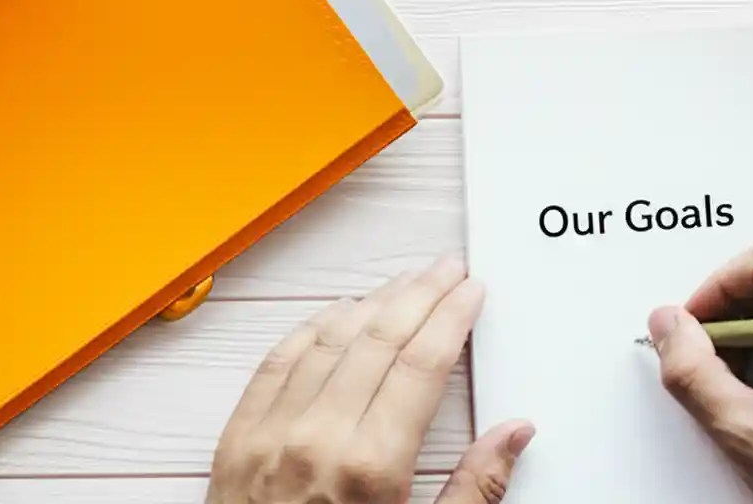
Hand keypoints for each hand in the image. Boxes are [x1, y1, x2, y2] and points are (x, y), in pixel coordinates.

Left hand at [208, 256, 534, 503]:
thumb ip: (474, 488)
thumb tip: (516, 433)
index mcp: (371, 467)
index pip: (422, 362)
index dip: (452, 316)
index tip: (472, 291)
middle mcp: (317, 439)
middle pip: (379, 335)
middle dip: (420, 292)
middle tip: (447, 270)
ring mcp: (271, 434)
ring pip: (328, 337)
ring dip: (371, 301)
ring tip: (403, 283)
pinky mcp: (236, 439)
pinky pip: (276, 360)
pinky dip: (311, 327)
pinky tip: (335, 314)